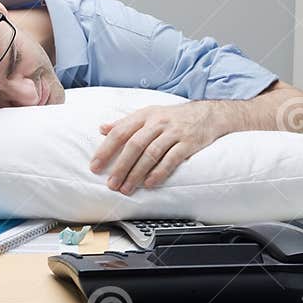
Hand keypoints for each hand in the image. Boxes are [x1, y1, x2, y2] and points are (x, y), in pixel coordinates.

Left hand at [89, 104, 215, 194]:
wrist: (207, 114)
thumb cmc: (172, 117)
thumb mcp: (147, 114)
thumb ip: (125, 123)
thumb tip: (102, 129)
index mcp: (144, 115)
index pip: (120, 132)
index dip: (106, 150)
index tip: (95, 166)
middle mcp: (157, 122)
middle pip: (134, 145)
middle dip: (120, 167)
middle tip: (111, 184)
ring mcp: (173, 132)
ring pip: (151, 154)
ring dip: (137, 173)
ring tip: (127, 188)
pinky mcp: (188, 143)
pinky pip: (171, 159)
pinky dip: (159, 173)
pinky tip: (149, 183)